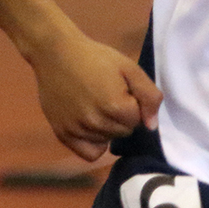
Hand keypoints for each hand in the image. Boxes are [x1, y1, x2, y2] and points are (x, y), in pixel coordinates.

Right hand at [29, 35, 162, 160]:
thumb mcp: (129, 68)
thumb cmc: (97, 58)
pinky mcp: (62, 134)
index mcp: (115, 105)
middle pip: (124, 132)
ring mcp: (77, 130)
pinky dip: (95, 143)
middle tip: (108, 94)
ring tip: (96, 103)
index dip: (133, 103)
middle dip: (122, 116)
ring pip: (108, 140)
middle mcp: (95, 122)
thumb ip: (148, 96)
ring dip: (108, 126)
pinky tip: (92, 125)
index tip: (121, 89)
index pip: (138, 119)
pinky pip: (89, 153)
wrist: (57, 53)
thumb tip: (151, 126)